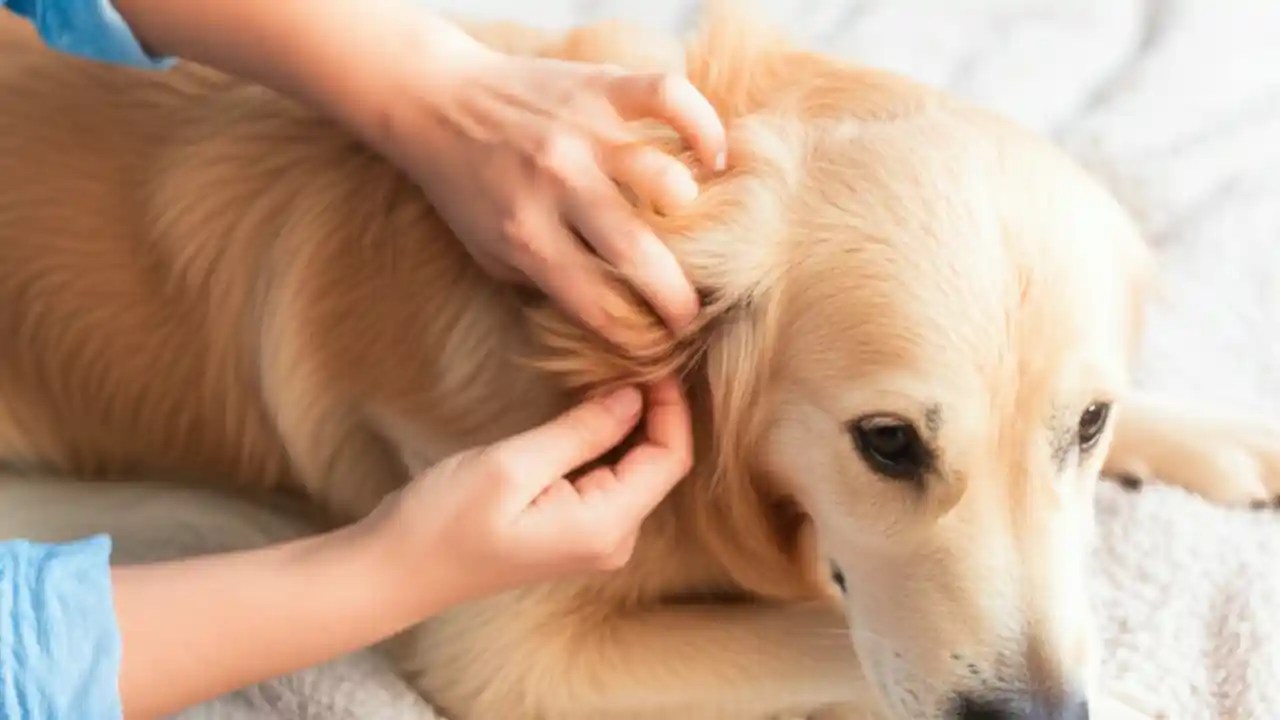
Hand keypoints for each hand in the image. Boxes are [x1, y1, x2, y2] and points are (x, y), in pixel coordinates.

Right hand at [366, 377, 693, 610]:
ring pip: (635, 471)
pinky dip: (606, 442)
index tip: (651, 359)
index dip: (671, 407)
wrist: (394, 572)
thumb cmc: (443, 522)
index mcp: (605, 528)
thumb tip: (634, 396)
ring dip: (630, 424)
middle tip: (629, 357)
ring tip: (609, 374)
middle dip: (654, 410)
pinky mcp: (571, 532)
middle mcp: (611, 541)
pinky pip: (608, 481)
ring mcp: (592, 540)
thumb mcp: (513, 465)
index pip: (669, 459)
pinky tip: (588, 410)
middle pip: (658, 465)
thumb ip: (581, 431)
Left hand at [377, 40, 725, 342]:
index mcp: (527, 237)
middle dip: (677, 299)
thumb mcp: (487, 253)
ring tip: (692, 224)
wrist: (433, 100)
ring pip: (662, 179)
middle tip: (692, 314)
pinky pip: (669, 98)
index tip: (658, 343)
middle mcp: (558, 186)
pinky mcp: (600, 86)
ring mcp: (583, 133)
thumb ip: (542, 285)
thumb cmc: (466, 186)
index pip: (598, 305)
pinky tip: (713, 156)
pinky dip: (702, 125)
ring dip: (687, 210)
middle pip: (639, 256)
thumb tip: (604, 318)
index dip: (636, 334)